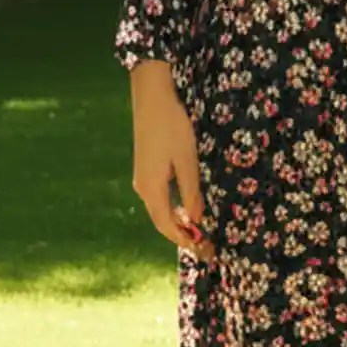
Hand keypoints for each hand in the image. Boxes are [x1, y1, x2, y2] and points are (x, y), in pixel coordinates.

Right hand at [129, 59, 215, 262]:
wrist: (152, 95)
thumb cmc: (172, 126)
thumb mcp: (187, 160)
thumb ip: (192, 191)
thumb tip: (197, 219)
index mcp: (151, 188)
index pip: (166, 225)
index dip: (184, 240)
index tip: (202, 251)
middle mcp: (142, 186)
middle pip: (162, 219)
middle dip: (182, 234)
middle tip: (204, 245)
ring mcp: (142, 176)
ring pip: (160, 208)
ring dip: (178, 221)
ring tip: (199, 229)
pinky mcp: (146, 166)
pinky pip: (159, 196)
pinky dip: (174, 207)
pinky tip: (187, 206)